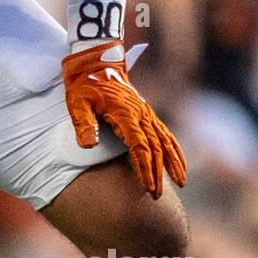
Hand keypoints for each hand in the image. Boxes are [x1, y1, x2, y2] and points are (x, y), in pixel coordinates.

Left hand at [61, 42, 186, 199]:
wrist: (95, 62)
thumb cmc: (83, 84)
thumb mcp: (76, 102)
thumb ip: (83, 124)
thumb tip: (88, 146)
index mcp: (125, 114)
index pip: (140, 147)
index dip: (145, 168)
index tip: (148, 187)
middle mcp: (140, 114)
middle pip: (155, 148)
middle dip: (158, 173)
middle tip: (157, 195)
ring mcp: (146, 113)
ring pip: (166, 141)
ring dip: (174, 162)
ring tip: (181, 183)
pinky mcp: (146, 113)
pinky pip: (165, 133)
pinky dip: (175, 149)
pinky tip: (179, 163)